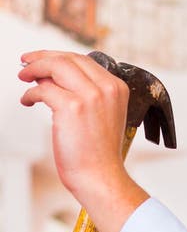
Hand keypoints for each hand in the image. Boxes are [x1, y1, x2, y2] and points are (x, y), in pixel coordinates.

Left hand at [18, 50, 148, 231]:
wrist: (100, 176)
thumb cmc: (99, 153)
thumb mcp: (101, 115)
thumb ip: (84, 93)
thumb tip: (51, 76)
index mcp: (117, 89)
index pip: (84, 60)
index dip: (59, 56)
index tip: (43, 59)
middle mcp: (106, 88)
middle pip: (69, 58)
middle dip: (43, 57)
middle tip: (26, 62)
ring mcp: (91, 96)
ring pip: (56, 66)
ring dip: (34, 69)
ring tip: (24, 77)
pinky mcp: (73, 107)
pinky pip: (43, 89)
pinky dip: (31, 93)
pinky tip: (28, 101)